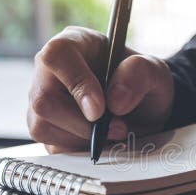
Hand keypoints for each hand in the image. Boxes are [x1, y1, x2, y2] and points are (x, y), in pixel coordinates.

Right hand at [27, 26, 173, 152]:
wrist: (144, 109)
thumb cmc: (141, 82)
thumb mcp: (153, 70)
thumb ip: (138, 73)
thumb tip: (115, 101)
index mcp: (73, 45)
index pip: (57, 56)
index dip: (76, 83)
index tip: (100, 109)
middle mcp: (49, 71)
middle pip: (43, 99)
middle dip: (83, 123)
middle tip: (117, 127)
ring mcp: (42, 101)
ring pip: (43, 126)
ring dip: (83, 138)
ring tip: (111, 131)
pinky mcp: (44, 128)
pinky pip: (51, 146)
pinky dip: (79, 149)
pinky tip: (97, 139)